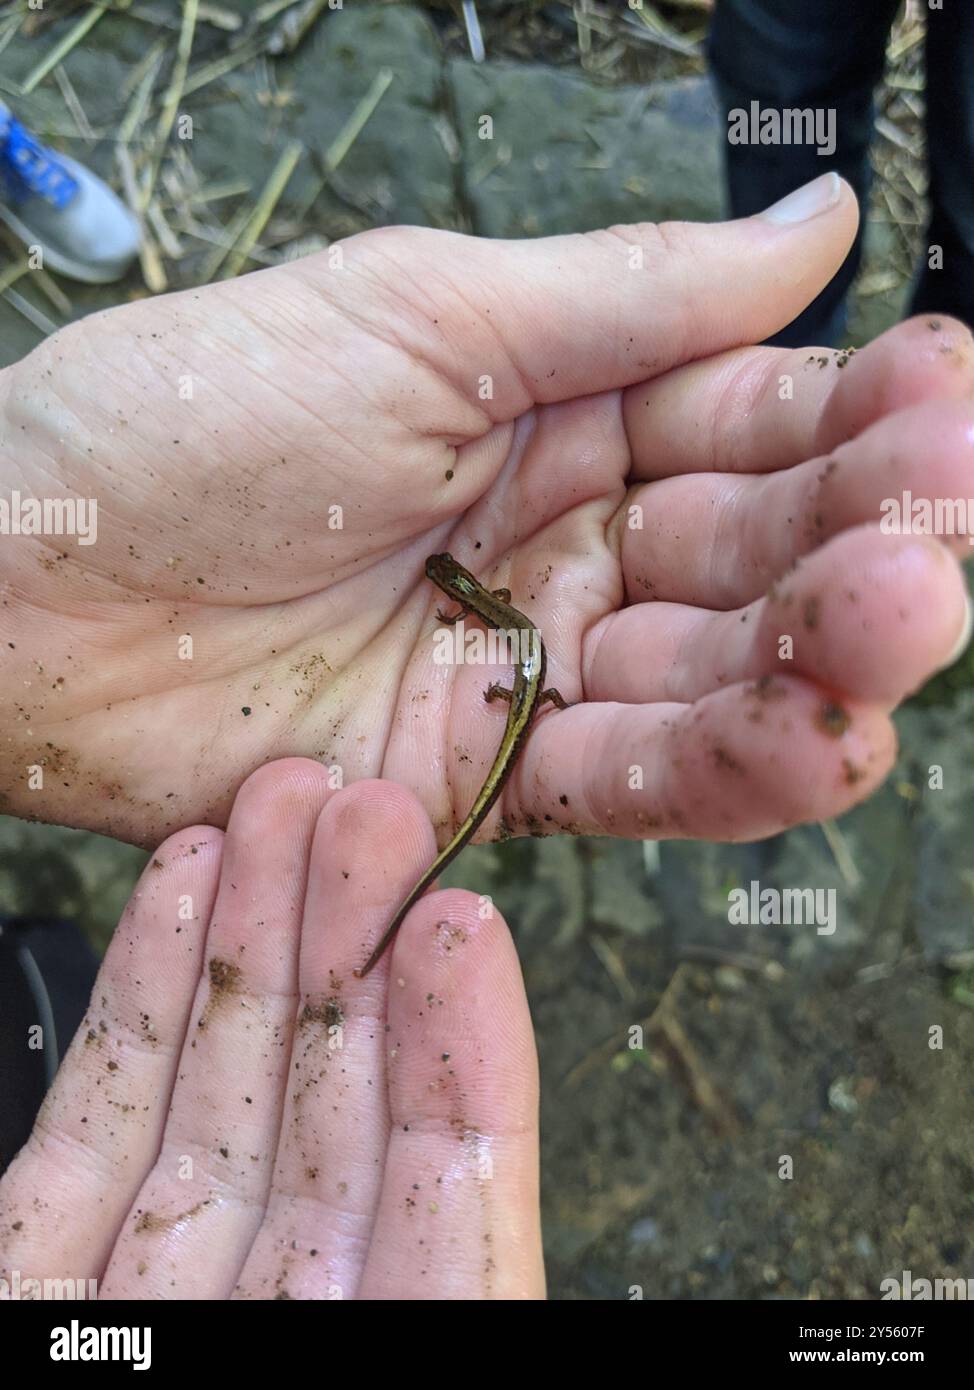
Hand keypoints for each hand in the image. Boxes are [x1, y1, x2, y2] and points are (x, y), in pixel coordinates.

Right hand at [0, 761, 542, 1298]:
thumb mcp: (415, 1354)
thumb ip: (464, 1254)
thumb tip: (476, 1098)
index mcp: (388, 1314)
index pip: (443, 1158)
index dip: (450, 1025)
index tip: (453, 909)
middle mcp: (280, 1285)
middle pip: (326, 1084)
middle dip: (344, 931)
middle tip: (363, 810)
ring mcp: (156, 1267)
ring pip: (216, 1068)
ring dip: (248, 922)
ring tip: (279, 802)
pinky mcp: (46, 1260)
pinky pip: (96, 1112)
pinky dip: (138, 988)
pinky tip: (185, 881)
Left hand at [2, 172, 969, 844]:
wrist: (35, 587)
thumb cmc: (189, 420)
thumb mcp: (424, 313)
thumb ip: (631, 296)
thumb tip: (811, 226)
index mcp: (556, 407)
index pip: (745, 409)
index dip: (850, 410)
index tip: (944, 400)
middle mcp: (562, 537)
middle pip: (751, 547)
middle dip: (855, 534)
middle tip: (939, 527)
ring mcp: (530, 661)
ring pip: (713, 670)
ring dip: (818, 654)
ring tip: (903, 616)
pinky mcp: (486, 774)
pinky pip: (633, 774)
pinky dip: (729, 761)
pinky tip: (822, 735)